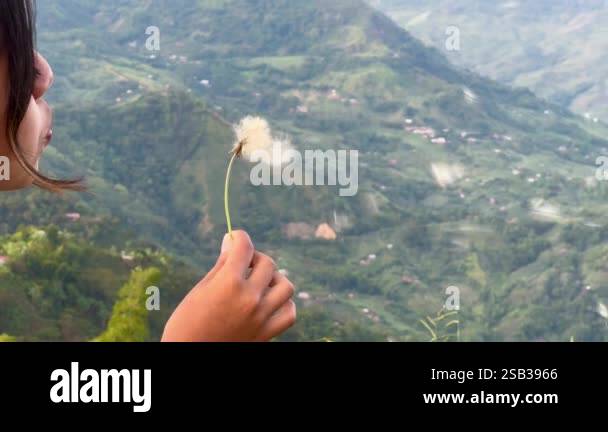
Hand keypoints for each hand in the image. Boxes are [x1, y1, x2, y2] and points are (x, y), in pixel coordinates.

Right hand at [162, 230, 295, 341]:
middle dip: (255, 258)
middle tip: (242, 263)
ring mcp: (261, 317)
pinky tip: (270, 301)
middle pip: (267, 263)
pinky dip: (284, 304)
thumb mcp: (200, 290)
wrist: (188, 356)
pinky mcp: (266, 334)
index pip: (244, 247)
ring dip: (274, 279)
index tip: (235, 238)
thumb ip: (221, 265)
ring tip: (259, 282)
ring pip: (285, 286)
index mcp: (229, 283)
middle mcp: (249, 298)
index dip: (239, 237)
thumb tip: (231, 241)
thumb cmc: (186, 323)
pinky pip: (289, 313)